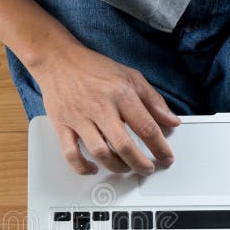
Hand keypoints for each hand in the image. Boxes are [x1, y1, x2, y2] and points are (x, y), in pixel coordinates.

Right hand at [0, 0, 179, 175]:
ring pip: (100, 152)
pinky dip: (83, 167)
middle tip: (147, 169)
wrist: (58, 60)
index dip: (160, 147)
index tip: (166, 158)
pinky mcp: (62, 125)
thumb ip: (153, 100)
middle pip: (124, 145)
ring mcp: (79, 118)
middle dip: (140, 163)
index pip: (146, 127)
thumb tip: (172, 121)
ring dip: (116, 166)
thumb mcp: (130, 76)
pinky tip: (93, 168)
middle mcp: (101, 106)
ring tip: (125, 168)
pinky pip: (71, 153)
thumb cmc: (93, 68)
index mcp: (121, 93)